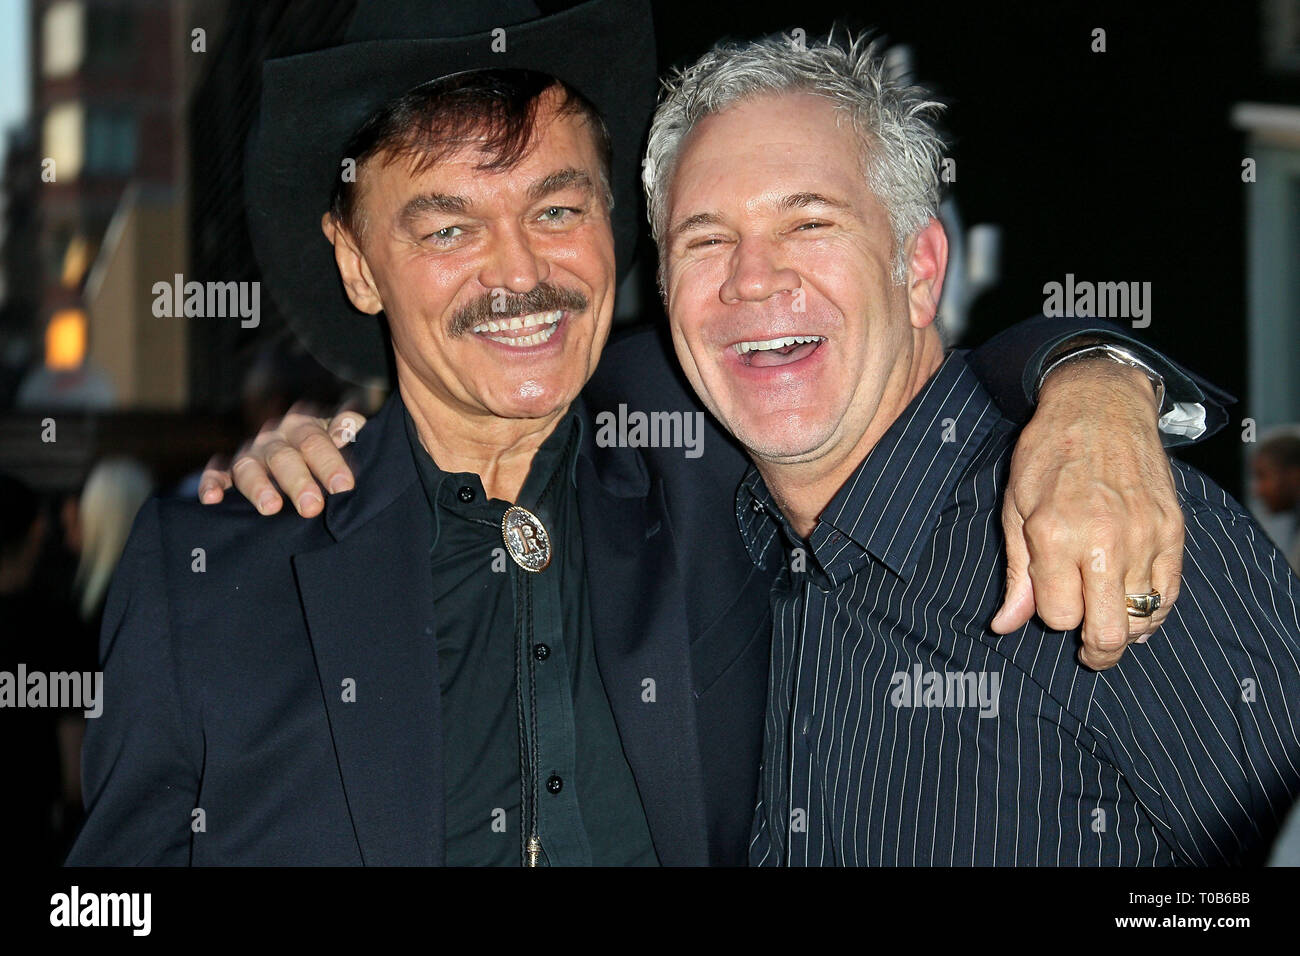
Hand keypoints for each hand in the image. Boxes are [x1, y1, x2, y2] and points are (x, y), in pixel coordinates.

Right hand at [197, 404, 365, 516]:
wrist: (301, 449)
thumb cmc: (328, 447)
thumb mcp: (345, 430)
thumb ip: (350, 425)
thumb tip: (346, 431)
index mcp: (302, 425)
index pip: (315, 442)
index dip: (329, 464)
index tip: (344, 487)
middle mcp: (273, 437)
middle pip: (283, 456)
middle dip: (298, 482)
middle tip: (312, 506)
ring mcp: (250, 454)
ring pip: (248, 466)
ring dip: (259, 487)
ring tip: (271, 507)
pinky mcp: (229, 470)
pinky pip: (216, 474)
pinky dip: (211, 484)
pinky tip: (212, 499)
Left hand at [991, 359, 1183, 669]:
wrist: (1100, 408)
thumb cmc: (1048, 456)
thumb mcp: (1015, 510)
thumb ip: (1016, 574)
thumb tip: (1003, 626)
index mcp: (1054, 536)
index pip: (1059, 616)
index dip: (1053, 616)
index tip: (1051, 600)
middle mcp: (1102, 541)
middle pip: (1106, 632)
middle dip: (1095, 650)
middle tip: (1089, 652)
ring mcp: (1143, 537)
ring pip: (1140, 618)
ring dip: (1124, 628)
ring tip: (1109, 618)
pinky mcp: (1172, 530)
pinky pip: (1168, 595)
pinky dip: (1152, 610)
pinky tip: (1134, 603)